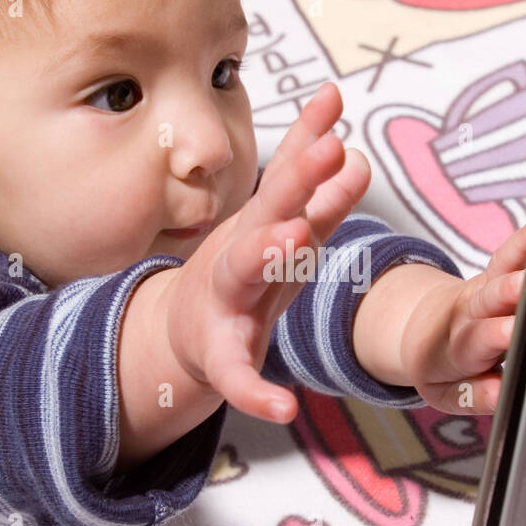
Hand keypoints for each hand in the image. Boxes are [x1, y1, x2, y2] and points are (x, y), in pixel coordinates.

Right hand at [160, 82, 371, 422]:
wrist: (186, 331)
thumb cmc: (241, 270)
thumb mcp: (272, 219)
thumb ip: (307, 174)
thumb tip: (339, 114)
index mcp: (259, 228)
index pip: (287, 183)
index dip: (307, 156)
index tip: (333, 124)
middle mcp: (241, 258)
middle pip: (268, 214)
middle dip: (297, 184)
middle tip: (332, 152)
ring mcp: (228, 305)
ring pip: (245, 274)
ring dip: (270, 253)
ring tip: (298, 234)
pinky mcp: (223, 358)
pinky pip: (238, 377)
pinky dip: (256, 393)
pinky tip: (282, 410)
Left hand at [399, 218, 525, 413]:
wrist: (423, 333)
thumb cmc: (444, 368)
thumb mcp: (446, 393)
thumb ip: (474, 396)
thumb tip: (502, 393)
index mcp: (455, 347)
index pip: (475, 341)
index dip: (493, 335)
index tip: (511, 332)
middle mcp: (468, 312)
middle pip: (488, 299)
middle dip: (509, 292)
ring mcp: (483, 289)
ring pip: (503, 270)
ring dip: (524, 257)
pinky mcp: (495, 272)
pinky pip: (512, 251)